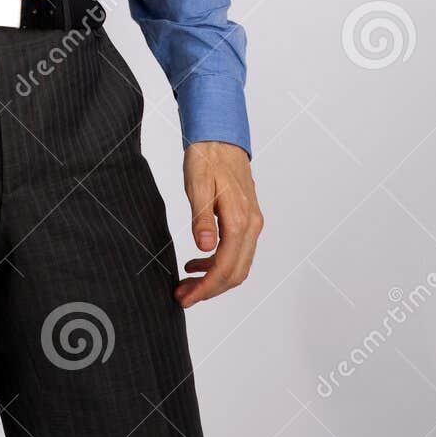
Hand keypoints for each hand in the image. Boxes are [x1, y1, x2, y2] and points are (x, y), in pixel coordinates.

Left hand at [176, 140, 262, 308]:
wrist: (221, 138)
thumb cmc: (207, 158)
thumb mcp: (197, 186)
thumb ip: (202, 218)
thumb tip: (205, 248)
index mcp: (239, 220)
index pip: (225, 267)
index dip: (205, 289)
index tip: (185, 298)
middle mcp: (251, 225)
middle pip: (235, 273)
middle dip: (209, 291)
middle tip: (183, 297)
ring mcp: (252, 224)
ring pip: (238, 266)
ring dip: (214, 280)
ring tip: (186, 283)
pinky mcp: (247, 220)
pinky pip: (237, 252)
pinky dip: (218, 264)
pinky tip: (197, 262)